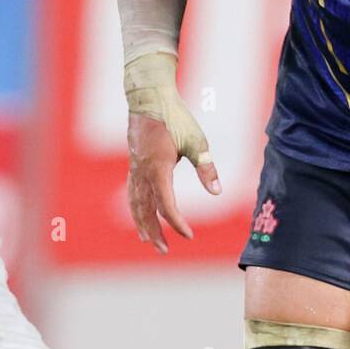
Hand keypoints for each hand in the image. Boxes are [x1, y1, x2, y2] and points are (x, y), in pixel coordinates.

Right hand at [127, 110, 220, 253]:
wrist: (149, 98)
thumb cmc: (175, 118)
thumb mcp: (197, 141)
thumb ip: (206, 168)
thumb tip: (217, 192)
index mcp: (158, 170)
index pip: (166, 206)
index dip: (177, 224)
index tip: (189, 235)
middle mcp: (142, 173)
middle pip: (146, 211)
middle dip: (155, 232)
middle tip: (164, 250)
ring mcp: (134, 168)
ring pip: (135, 203)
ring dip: (142, 224)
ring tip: (148, 240)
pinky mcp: (133, 163)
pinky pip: (132, 192)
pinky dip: (135, 208)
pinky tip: (139, 214)